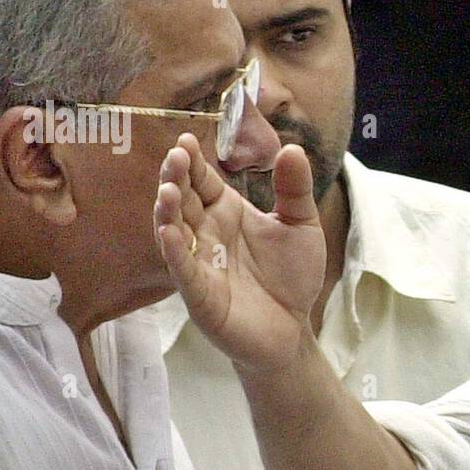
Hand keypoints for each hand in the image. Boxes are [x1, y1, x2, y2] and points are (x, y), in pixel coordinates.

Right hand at [154, 133, 325, 373]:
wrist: (294, 328)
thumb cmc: (291, 276)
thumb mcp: (301, 225)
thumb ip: (295, 189)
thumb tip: (293, 148)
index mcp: (225, 211)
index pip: (202, 181)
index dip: (193, 162)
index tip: (186, 140)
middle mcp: (205, 233)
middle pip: (183, 200)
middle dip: (176, 178)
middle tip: (176, 157)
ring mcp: (198, 264)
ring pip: (174, 232)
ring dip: (167, 211)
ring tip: (168, 189)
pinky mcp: (200, 295)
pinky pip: (183, 270)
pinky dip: (174, 252)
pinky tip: (169, 232)